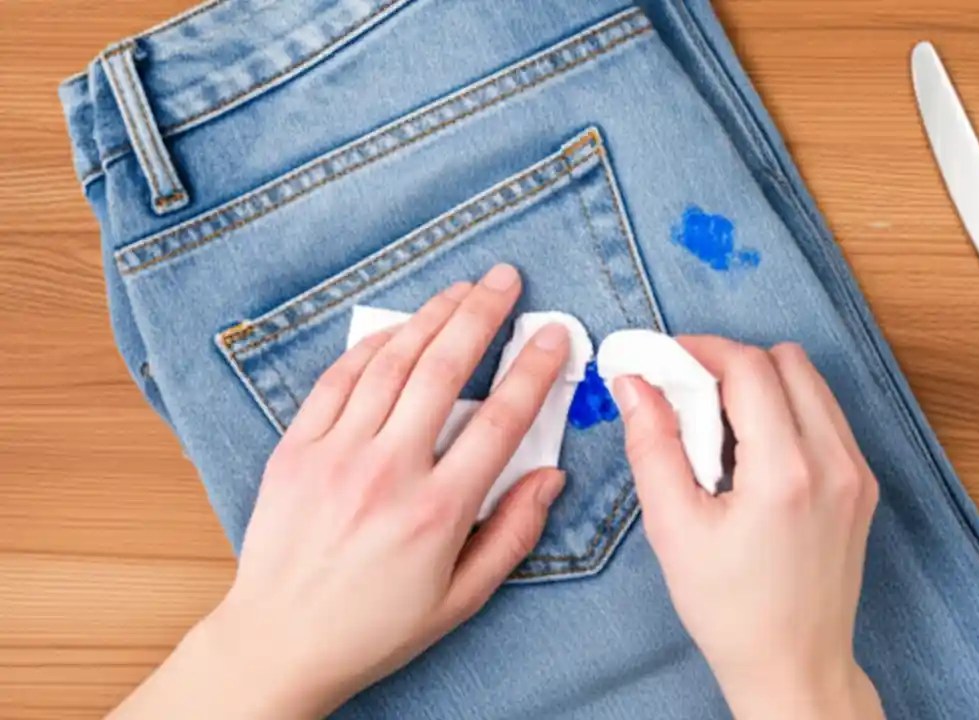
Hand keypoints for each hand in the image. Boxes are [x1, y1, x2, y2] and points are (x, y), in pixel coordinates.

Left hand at [111, 264, 570, 718]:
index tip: (553, 335)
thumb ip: (513, 533)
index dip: (534, 369)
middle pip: (444, 369)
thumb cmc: (374, 627)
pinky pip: (337, 380)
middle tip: (506, 279)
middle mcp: (387, 472)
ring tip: (461, 288)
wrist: (279, 642)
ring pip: (391, 363)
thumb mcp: (462, 598)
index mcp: (438, 511)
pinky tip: (398, 327)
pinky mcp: (296, 450)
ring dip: (431, 316)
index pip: (502, 419)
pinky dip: (371, 346)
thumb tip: (550, 476)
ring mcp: (336, 455)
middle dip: (482, 314)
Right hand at [612, 337, 883, 719]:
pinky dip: (789, 413)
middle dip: (734, 363)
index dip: (702, 350)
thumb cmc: (730, 609)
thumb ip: (652, 446)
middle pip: (787, 360)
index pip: (749, 367)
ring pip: (812, 383)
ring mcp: (857, 472)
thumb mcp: (673, 529)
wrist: (793, 664)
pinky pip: (827, 417)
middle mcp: (833, 462)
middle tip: (692, 395)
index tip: (667, 361)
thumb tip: (634, 384)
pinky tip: (756, 453)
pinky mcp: (863, 485)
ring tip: (723, 430)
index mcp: (785, 471)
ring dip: (764, 385)